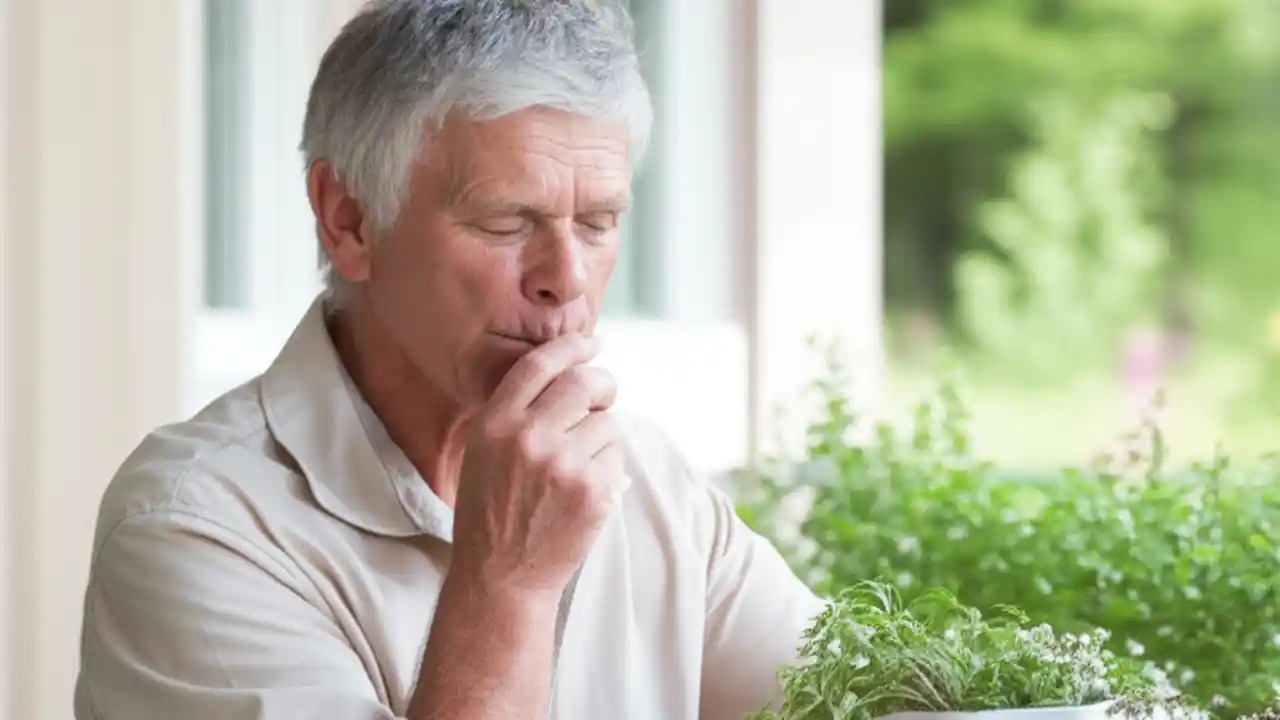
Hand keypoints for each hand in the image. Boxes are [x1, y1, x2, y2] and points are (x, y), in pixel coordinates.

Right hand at [450, 334, 624, 599]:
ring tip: (579, 464)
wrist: (501, 576)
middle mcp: (527, 437)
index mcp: (495, 424)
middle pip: (584, 382)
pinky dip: (608, 466)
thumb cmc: (492, 511)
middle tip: (605, 392)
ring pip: (605, 421)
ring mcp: (562, 464)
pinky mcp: (592, 491)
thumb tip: (569, 371)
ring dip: (602, 435)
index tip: (591, 343)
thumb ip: (517, 411)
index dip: (572, 346)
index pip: (540, 364)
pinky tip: (586, 489)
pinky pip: (616, 455)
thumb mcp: (483, 452)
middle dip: (603, 382)